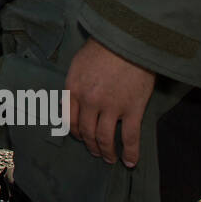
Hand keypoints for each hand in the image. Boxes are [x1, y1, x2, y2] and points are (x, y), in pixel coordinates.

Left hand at [64, 38, 156, 166]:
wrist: (128, 39)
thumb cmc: (103, 47)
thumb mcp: (78, 64)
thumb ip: (75, 83)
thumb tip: (71, 101)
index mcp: (73, 89)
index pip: (68, 120)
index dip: (75, 133)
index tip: (80, 138)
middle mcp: (89, 101)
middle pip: (86, 132)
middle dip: (90, 145)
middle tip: (96, 152)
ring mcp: (111, 107)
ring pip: (105, 139)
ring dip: (106, 152)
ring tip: (110, 158)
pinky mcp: (132, 109)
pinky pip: (130, 137)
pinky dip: (130, 152)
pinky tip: (130, 161)